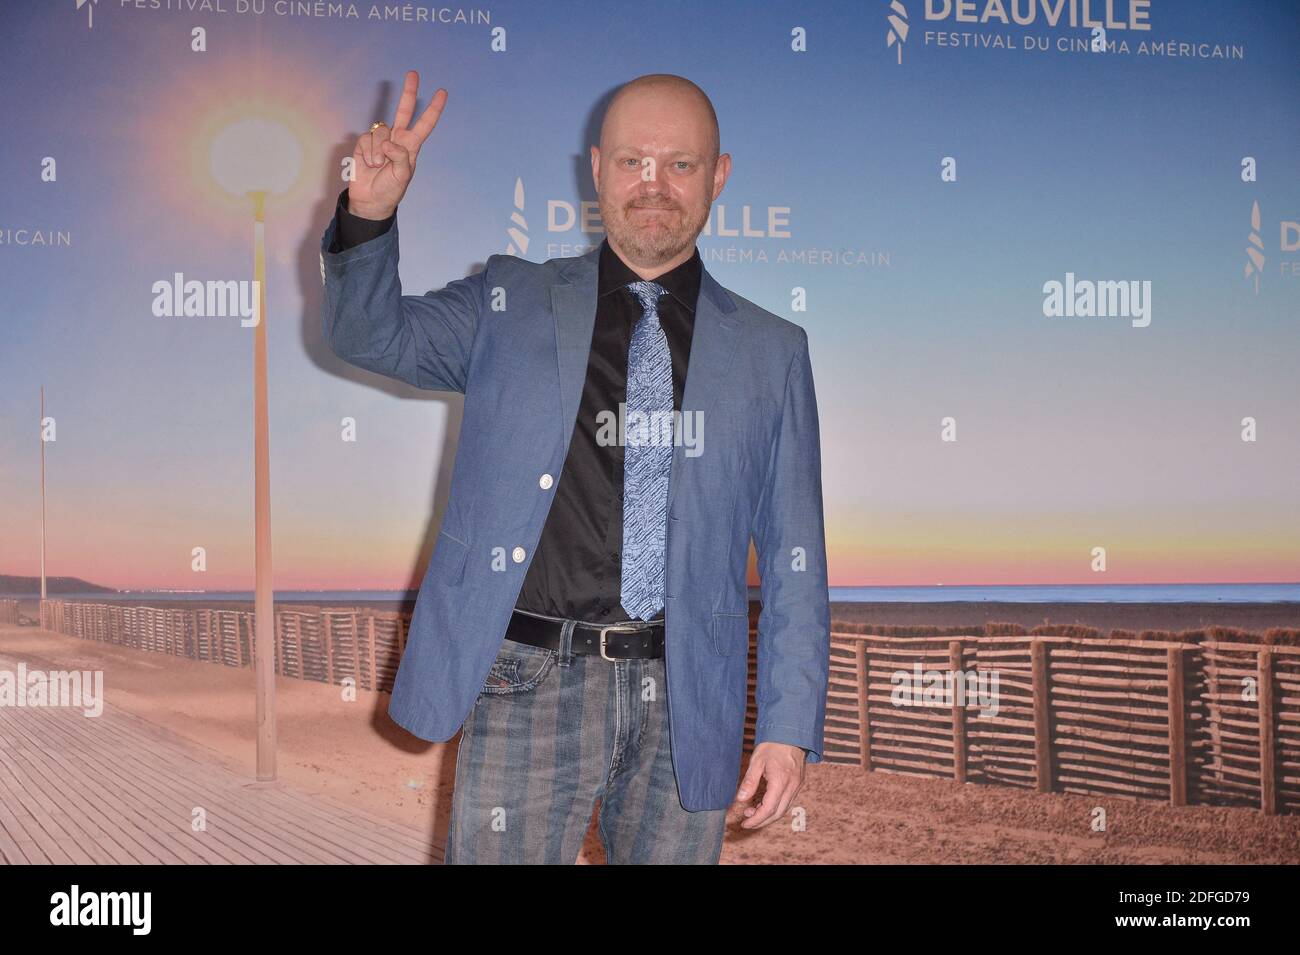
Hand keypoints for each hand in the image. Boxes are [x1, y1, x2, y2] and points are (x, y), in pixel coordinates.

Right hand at [347, 70, 446, 219]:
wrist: (370, 200)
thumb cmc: (390, 190)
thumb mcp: (402, 176)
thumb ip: (400, 157)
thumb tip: (388, 141)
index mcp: (411, 146)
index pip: (425, 124)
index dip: (434, 109)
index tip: (442, 92)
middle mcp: (397, 139)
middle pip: (404, 110)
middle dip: (409, 92)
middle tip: (413, 73)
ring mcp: (380, 140)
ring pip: (380, 129)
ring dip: (378, 150)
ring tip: (379, 166)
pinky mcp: (364, 143)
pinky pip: (366, 138)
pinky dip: (368, 152)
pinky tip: (369, 164)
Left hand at [728, 741, 805, 828]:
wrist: (791, 733)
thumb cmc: (773, 745)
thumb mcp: (757, 761)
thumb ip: (749, 782)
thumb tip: (740, 799)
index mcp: (780, 781)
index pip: (768, 809)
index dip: (756, 819)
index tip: (744, 823)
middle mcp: (792, 786)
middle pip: (778, 813)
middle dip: (762, 821)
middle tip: (747, 821)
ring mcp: (797, 786)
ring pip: (784, 809)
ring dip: (769, 815)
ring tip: (752, 812)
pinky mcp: (798, 783)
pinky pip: (788, 801)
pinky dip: (776, 807)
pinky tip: (764, 803)